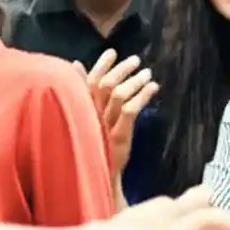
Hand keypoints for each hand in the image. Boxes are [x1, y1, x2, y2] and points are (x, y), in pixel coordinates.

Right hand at [73, 49, 159, 177]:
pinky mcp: (119, 136)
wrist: (98, 177)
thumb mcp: (83, 117)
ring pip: (120, 95)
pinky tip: (153, 88)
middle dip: (122, 69)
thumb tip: (75, 64)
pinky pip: (131, 110)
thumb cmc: (92, 145)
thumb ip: (80, 90)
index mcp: (82, 109)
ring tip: (148, 73)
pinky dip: (143, 95)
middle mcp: (92, 115)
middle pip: (106, 85)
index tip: (113, 52)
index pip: (89, 81)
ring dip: (135, 81)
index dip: (101, 65)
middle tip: (136, 60)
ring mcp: (106, 125)